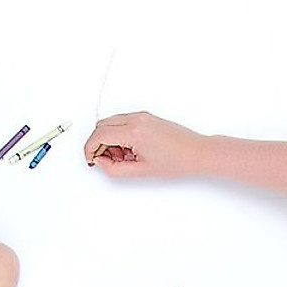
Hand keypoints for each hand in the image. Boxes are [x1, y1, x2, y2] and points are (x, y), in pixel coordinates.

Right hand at [83, 111, 208, 178]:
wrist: (197, 152)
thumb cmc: (176, 162)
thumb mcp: (140, 171)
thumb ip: (114, 168)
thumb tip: (101, 161)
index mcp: (134, 131)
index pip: (99, 135)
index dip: (89, 149)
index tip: (91, 160)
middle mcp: (136, 119)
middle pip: (101, 125)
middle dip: (98, 143)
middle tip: (109, 160)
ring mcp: (142, 115)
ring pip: (110, 122)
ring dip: (109, 138)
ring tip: (124, 156)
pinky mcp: (146, 116)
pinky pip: (122, 121)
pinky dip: (119, 134)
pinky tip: (130, 149)